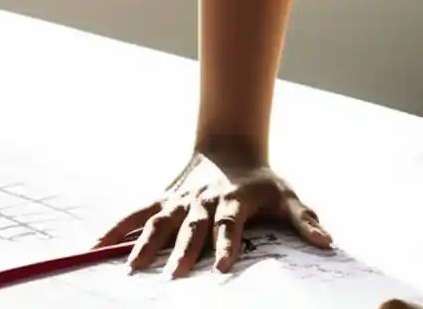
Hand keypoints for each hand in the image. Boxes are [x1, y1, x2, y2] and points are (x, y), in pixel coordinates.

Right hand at [94, 151, 330, 276]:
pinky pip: (135, 215)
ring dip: (143, 245)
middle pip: (191, 229)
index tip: (223, 267)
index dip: (226, 246)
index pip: (229, 227)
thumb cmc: (261, 180)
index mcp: (233, 202)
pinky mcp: (162, 200)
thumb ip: (304, 220)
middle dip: (182, 252)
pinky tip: (95, 246)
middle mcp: (202, 202)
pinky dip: (116, 228)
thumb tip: (327, 241)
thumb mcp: (286, 195)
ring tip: (130, 269)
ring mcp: (179, 201)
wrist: (230, 146)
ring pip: (158, 223)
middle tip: (173, 276)